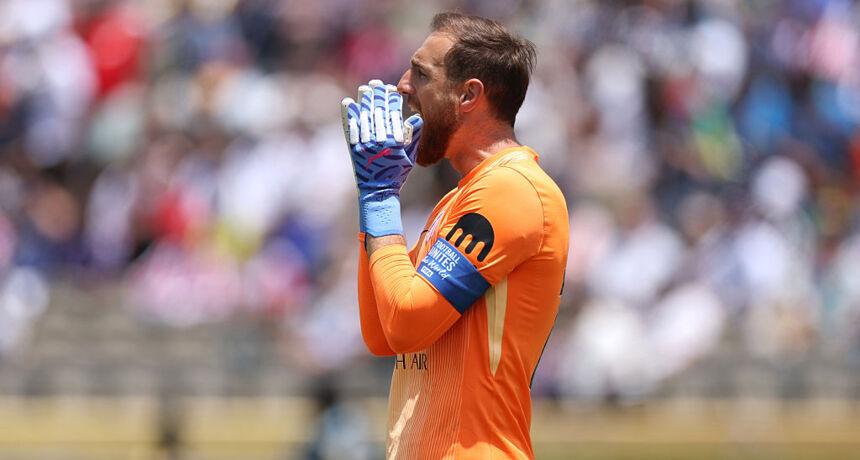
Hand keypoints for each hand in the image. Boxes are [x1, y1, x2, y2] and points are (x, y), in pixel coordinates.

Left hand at [341, 80, 422, 236]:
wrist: (379, 191)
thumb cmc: (397, 173)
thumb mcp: (411, 156)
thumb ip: (414, 137)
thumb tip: (416, 118)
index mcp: (396, 140)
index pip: (393, 113)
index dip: (391, 99)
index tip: (390, 88)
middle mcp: (380, 140)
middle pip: (378, 112)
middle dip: (377, 96)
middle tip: (375, 84)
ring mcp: (366, 144)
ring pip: (364, 117)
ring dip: (363, 101)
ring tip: (364, 89)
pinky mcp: (354, 148)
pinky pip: (351, 128)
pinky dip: (349, 115)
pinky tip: (348, 103)